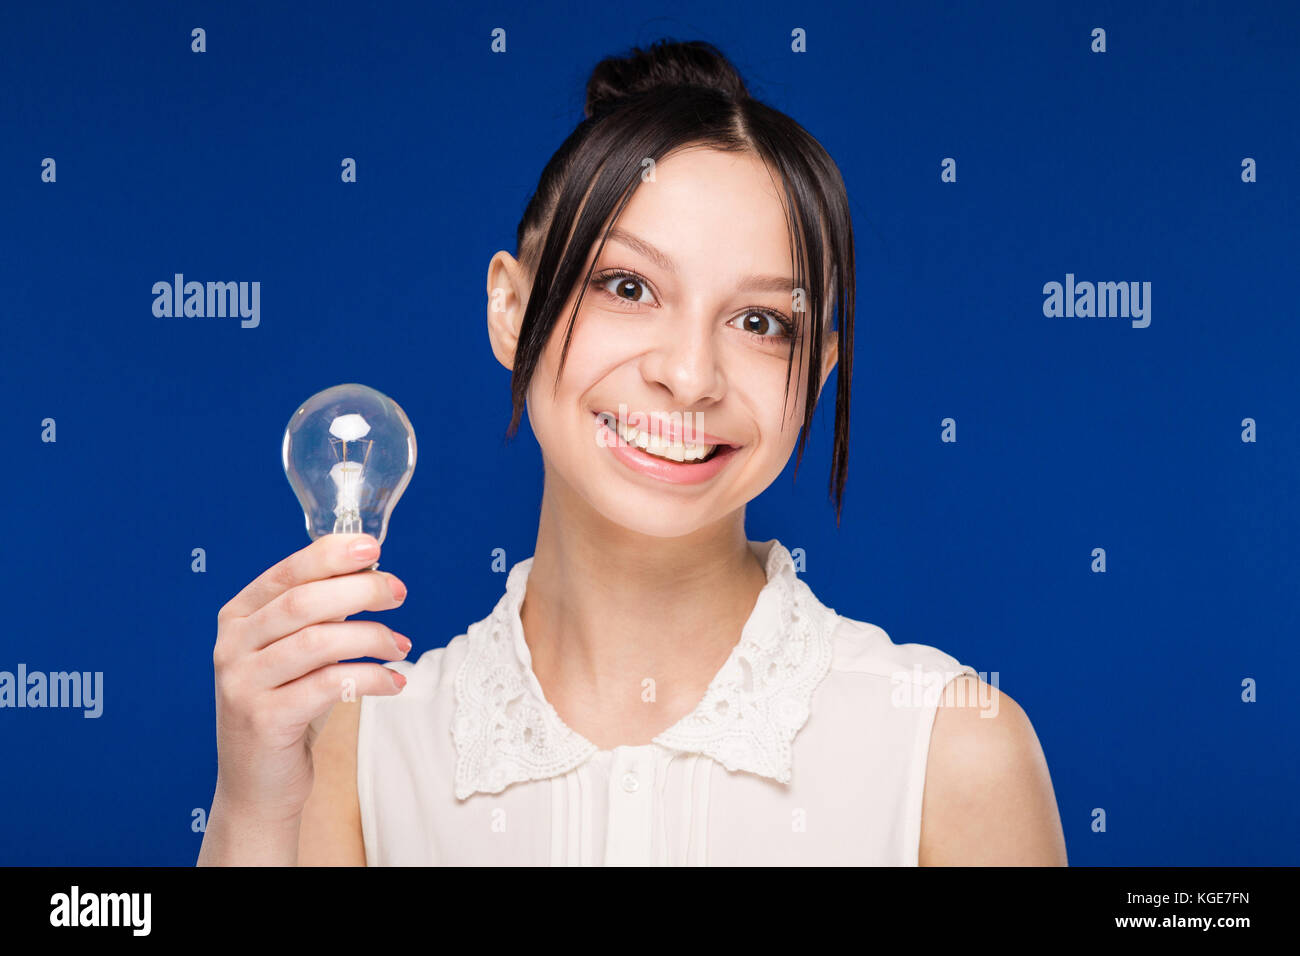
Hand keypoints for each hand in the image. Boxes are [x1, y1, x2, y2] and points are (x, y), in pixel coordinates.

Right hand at [208, 533, 409, 826]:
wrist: (258, 782)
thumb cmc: (288, 705)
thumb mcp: (298, 653)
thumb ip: (321, 614)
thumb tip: (372, 572)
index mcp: (239, 618)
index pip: (286, 573)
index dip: (330, 556)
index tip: (373, 548)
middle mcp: (233, 646)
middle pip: (303, 603)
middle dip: (359, 590)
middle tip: (399, 592)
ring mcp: (243, 684)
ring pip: (317, 642)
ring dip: (370, 637)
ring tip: (401, 645)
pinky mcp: (264, 719)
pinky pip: (328, 686)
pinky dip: (370, 678)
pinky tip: (395, 682)